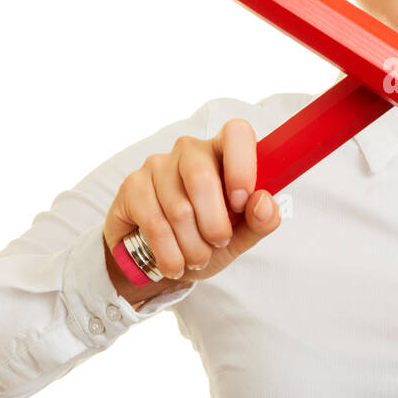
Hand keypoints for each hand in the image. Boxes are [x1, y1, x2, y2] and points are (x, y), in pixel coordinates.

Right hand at [103, 118, 281, 294]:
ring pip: (179, 210)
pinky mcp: (132, 185)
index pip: (237, 133)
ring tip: (198, 259)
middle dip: (215, 224)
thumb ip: (261, 221)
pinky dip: (170, 254)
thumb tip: (265, 203)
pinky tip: (175, 264)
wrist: (157, 256)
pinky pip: (155, 224)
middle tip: (219, 243)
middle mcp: (189, 150)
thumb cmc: (204, 237)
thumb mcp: (240, 235)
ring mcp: (157, 164)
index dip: (242, 167)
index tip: (241, 204)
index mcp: (223, 151)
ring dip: (193, 247)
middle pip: (202, 179)